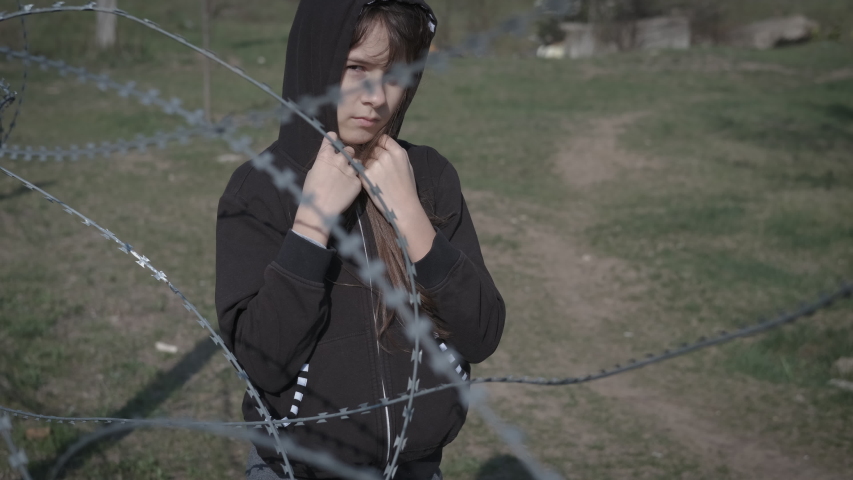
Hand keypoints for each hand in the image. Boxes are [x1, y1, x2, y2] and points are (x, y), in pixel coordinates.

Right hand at [292, 132, 360, 245]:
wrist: (321, 208)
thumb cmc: (311, 191)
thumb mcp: (313, 172)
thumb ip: (324, 163)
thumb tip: (328, 162)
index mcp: (325, 155)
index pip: (331, 138)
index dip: (333, 139)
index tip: (334, 140)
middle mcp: (340, 159)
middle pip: (349, 149)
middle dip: (347, 153)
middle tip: (344, 162)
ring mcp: (350, 170)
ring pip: (357, 161)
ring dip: (353, 165)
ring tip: (348, 174)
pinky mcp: (358, 181)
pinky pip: (358, 176)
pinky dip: (354, 180)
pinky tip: (349, 187)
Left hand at [360, 135, 435, 261]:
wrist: (403, 207)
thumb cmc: (407, 188)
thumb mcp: (407, 166)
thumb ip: (395, 154)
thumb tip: (384, 146)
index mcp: (398, 152)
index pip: (383, 138)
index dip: (380, 144)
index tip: (379, 151)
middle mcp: (386, 156)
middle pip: (373, 148)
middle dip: (373, 155)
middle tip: (377, 167)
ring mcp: (375, 166)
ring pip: (365, 159)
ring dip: (367, 165)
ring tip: (376, 177)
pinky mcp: (366, 176)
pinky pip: (361, 169)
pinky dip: (363, 174)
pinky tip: (371, 181)